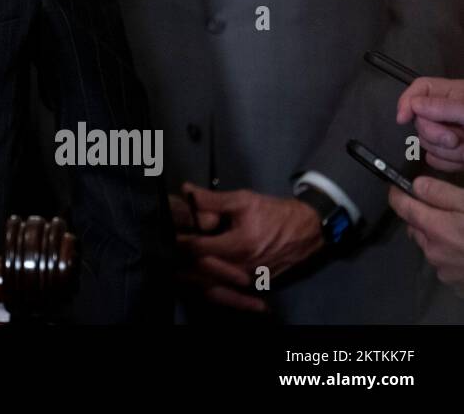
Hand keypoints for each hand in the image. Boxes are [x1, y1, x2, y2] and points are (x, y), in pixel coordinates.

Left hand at [175, 183, 324, 312]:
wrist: (308, 230)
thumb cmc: (275, 213)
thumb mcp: (244, 200)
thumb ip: (212, 199)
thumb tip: (186, 191)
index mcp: (239, 246)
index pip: (198, 248)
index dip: (181, 240)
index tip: (169, 232)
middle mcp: (243, 268)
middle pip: (203, 269)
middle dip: (185, 259)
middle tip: (171, 248)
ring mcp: (251, 280)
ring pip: (214, 282)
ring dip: (197, 272)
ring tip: (183, 260)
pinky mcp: (257, 285)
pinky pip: (229, 287)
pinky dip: (214, 281)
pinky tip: (202, 271)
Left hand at [388, 177, 463, 296]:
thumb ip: (442, 194)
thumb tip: (416, 185)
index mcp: (436, 229)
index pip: (403, 207)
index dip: (397, 194)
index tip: (396, 186)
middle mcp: (434, 252)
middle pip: (415, 228)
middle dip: (423, 216)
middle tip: (444, 209)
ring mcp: (445, 271)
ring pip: (430, 246)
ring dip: (437, 236)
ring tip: (462, 230)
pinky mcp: (456, 284)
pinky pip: (444, 263)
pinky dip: (451, 253)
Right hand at [396, 77, 463, 171]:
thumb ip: (445, 107)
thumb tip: (414, 105)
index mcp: (452, 94)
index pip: (419, 89)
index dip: (407, 102)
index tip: (402, 118)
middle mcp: (446, 112)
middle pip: (420, 120)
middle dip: (435, 134)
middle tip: (455, 139)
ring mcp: (448, 133)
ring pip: (426, 143)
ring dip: (446, 151)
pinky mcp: (450, 153)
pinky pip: (435, 160)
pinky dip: (448, 163)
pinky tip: (463, 160)